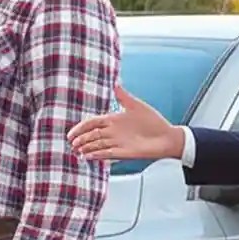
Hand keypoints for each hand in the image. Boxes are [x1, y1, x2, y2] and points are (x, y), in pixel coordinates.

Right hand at [67, 85, 183, 160]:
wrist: (167, 137)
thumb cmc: (154, 121)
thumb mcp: (137, 106)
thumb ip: (123, 96)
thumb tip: (114, 82)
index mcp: (114, 120)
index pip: (93, 123)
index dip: (81, 128)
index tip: (71, 133)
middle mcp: (113, 132)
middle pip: (92, 136)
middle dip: (81, 139)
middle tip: (72, 143)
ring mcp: (118, 143)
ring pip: (97, 145)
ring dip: (87, 148)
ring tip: (77, 151)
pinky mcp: (124, 153)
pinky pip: (108, 154)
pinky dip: (97, 155)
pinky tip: (88, 156)